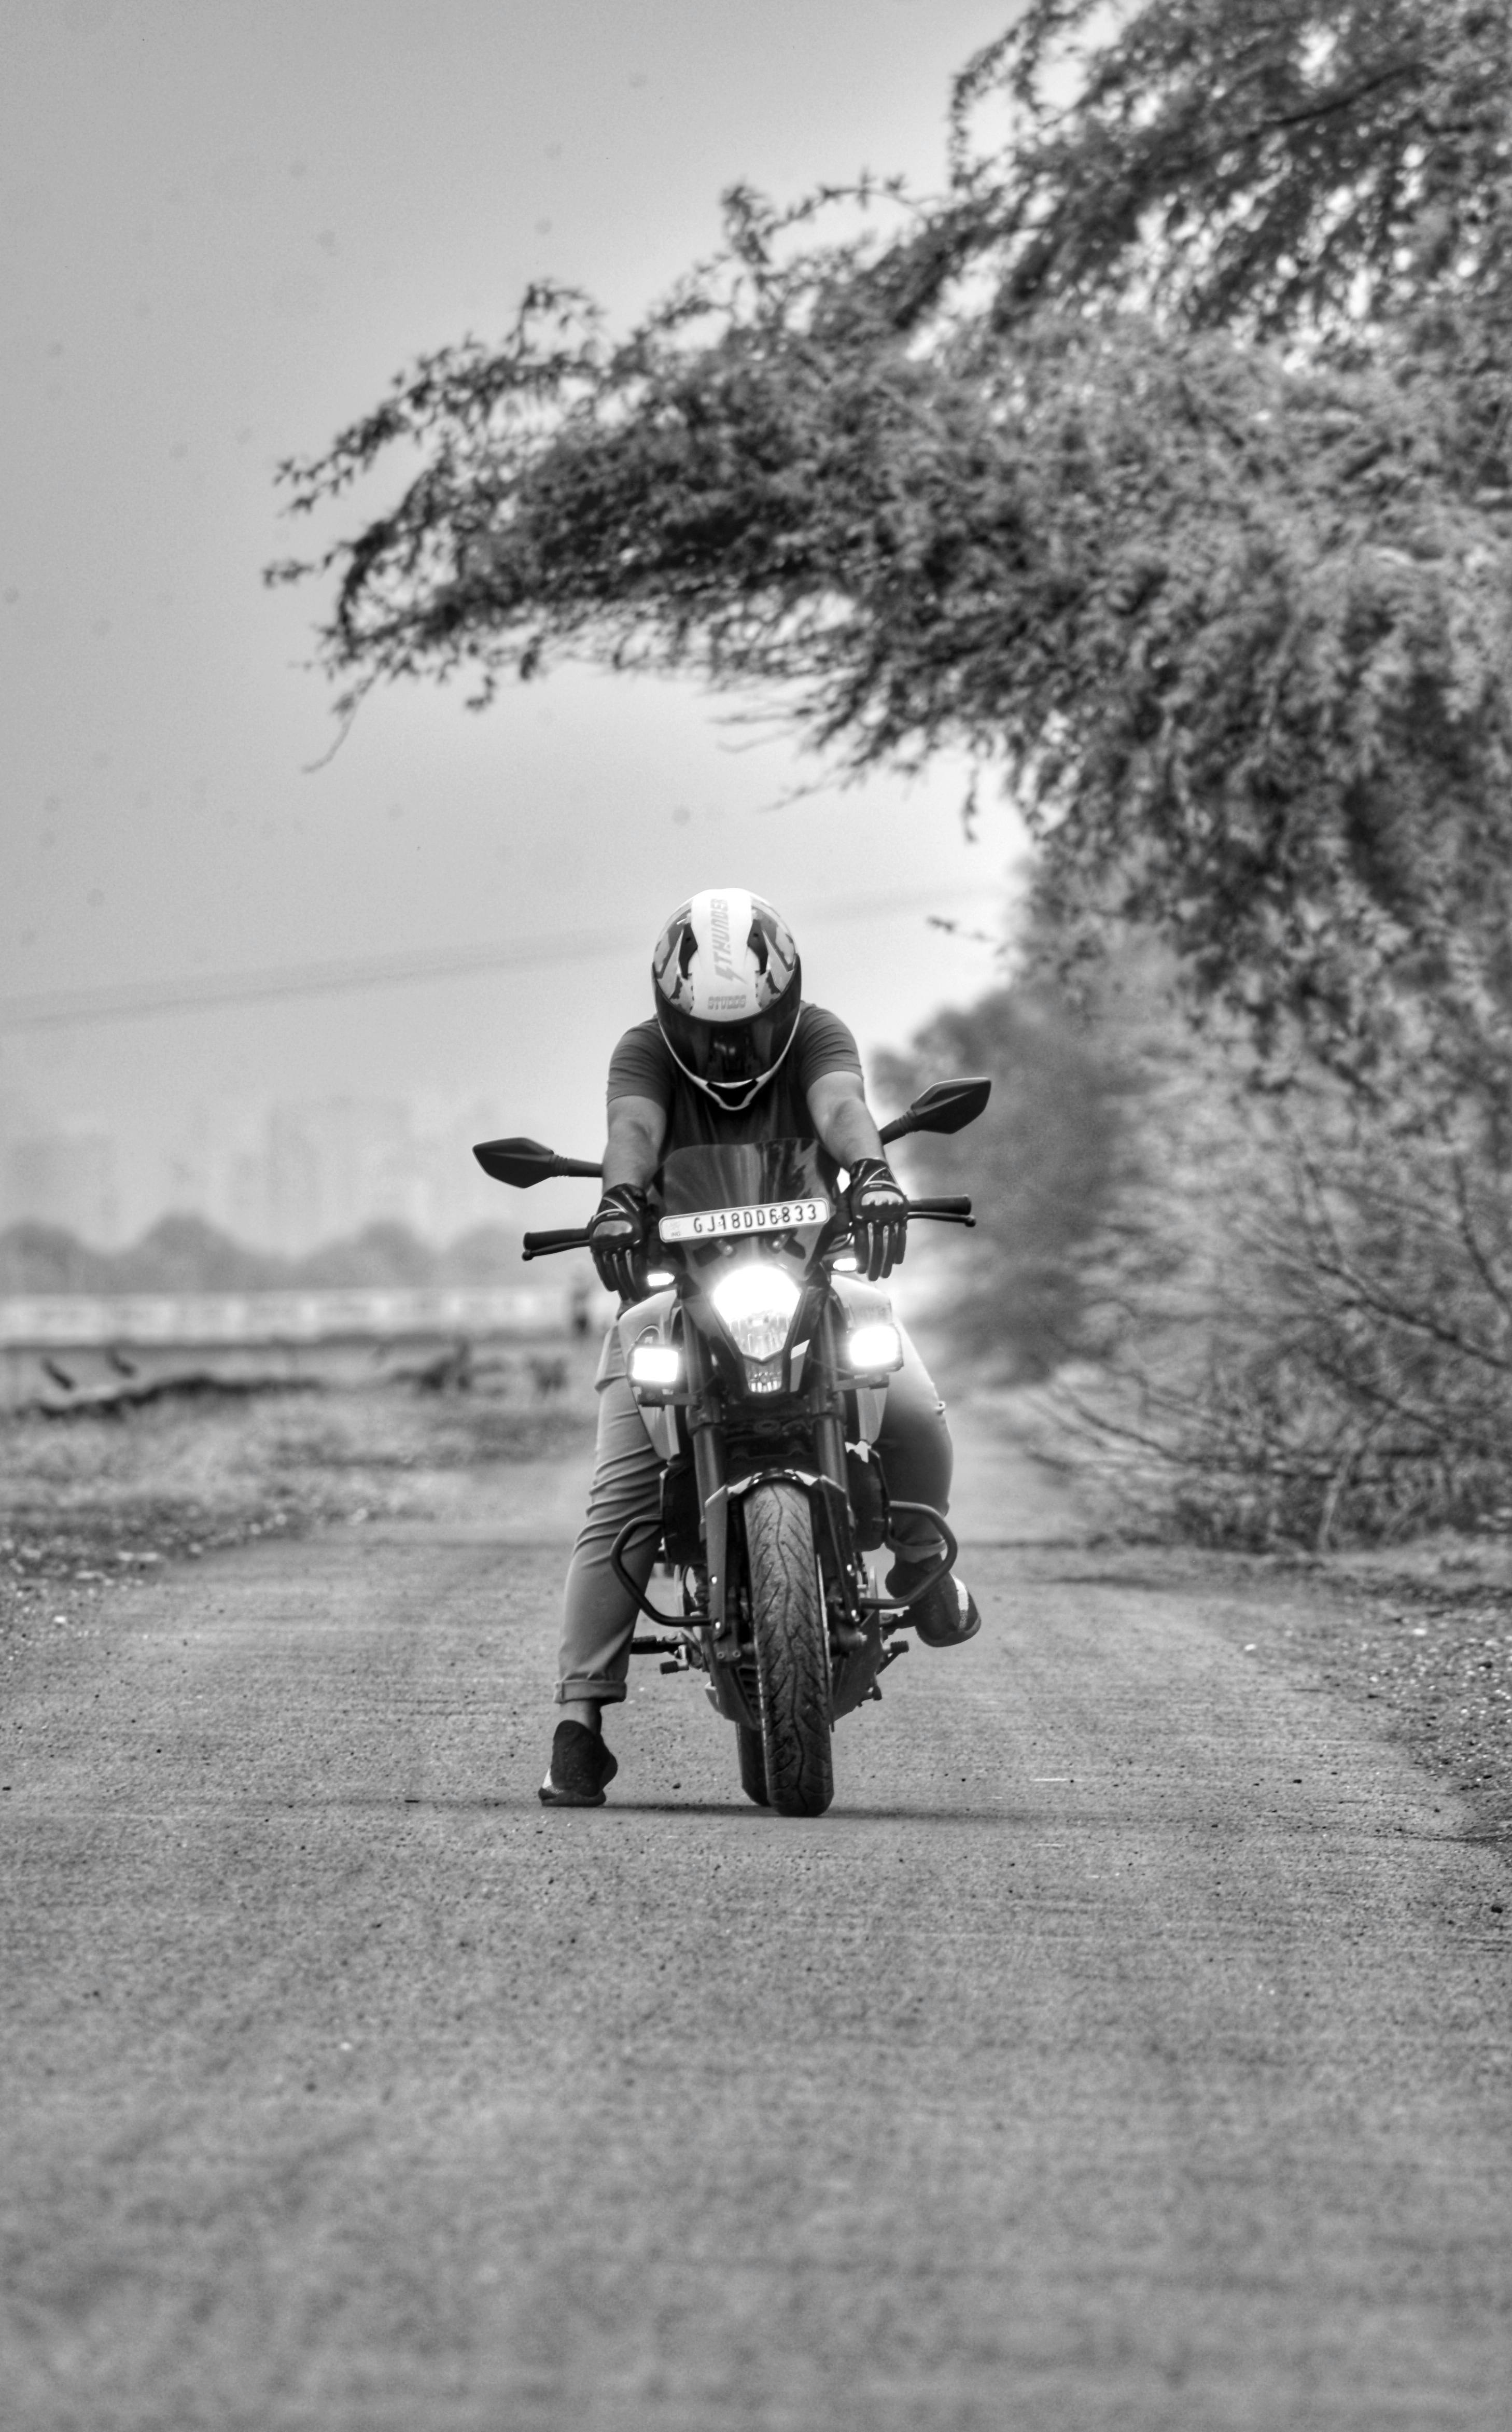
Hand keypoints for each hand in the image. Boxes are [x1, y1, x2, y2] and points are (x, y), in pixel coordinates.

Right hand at [588, 1184, 649, 1299]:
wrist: (618, 1195)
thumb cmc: (639, 1211)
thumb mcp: (650, 1225)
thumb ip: (653, 1245)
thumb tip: (656, 1263)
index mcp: (633, 1237)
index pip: (636, 1265)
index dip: (640, 1281)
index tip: (644, 1293)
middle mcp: (618, 1241)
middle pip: (624, 1270)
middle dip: (629, 1286)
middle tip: (634, 1298)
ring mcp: (606, 1241)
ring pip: (611, 1268)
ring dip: (618, 1284)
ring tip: (623, 1295)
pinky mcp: (597, 1241)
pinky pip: (599, 1262)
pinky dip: (604, 1275)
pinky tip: (609, 1286)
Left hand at [847, 1158, 907, 1282]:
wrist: (874, 1171)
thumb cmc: (856, 1189)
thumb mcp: (845, 1198)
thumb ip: (842, 1213)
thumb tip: (840, 1228)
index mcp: (863, 1212)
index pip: (863, 1240)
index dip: (863, 1257)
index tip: (861, 1270)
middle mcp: (878, 1215)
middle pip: (878, 1245)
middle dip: (876, 1264)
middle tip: (873, 1278)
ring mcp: (891, 1215)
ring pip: (890, 1242)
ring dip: (887, 1260)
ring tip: (884, 1274)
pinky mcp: (900, 1214)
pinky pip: (901, 1234)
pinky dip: (900, 1248)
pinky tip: (897, 1261)